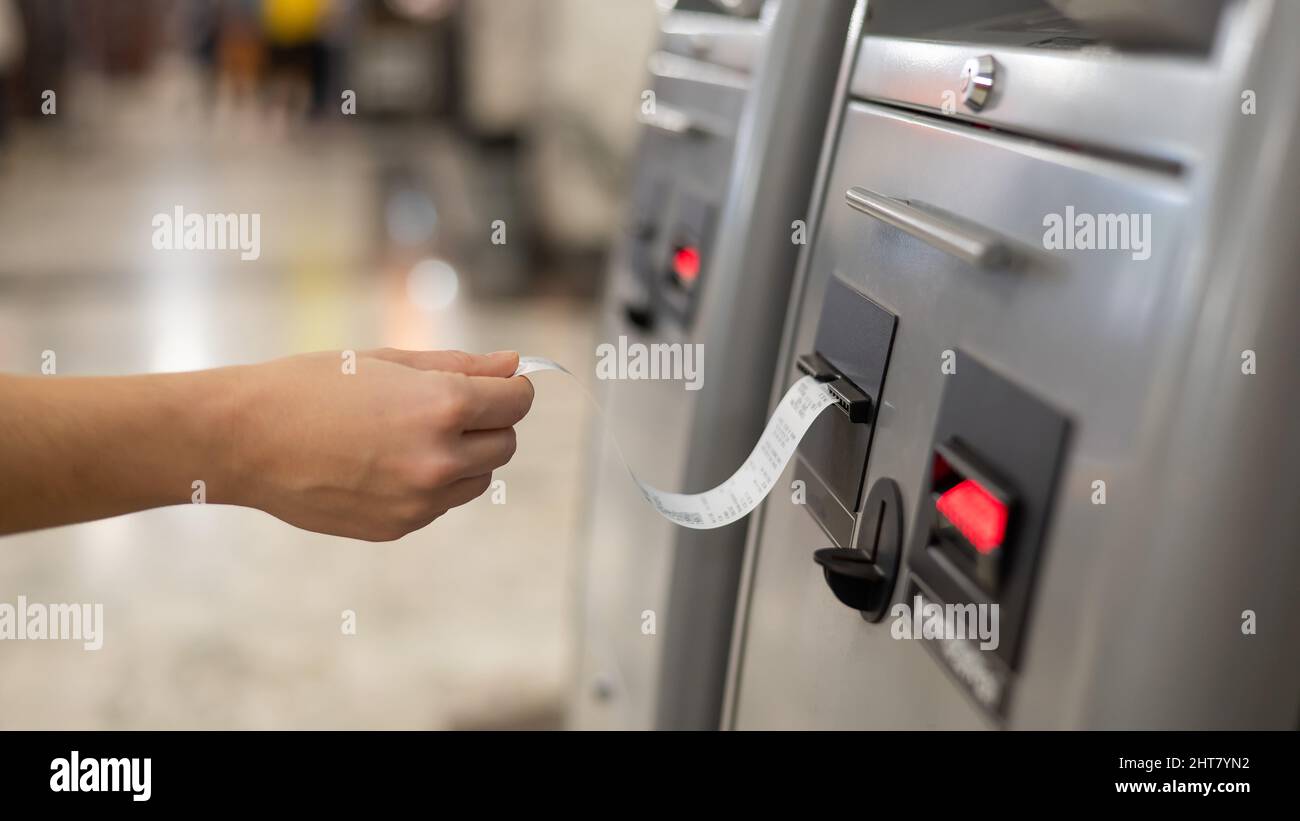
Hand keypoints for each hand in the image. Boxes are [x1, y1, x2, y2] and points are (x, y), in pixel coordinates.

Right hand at [225, 348, 532, 540]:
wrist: (245, 440)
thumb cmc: (312, 387)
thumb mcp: (389, 362)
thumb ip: (461, 366)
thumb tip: (513, 365)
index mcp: (442, 406)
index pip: (517, 401)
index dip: (510, 388)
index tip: (495, 383)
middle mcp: (440, 458)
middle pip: (506, 443)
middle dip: (489, 422)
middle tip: (447, 405)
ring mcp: (421, 500)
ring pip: (479, 478)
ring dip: (465, 456)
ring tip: (410, 434)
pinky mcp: (400, 525)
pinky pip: (442, 504)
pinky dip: (432, 483)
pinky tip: (386, 462)